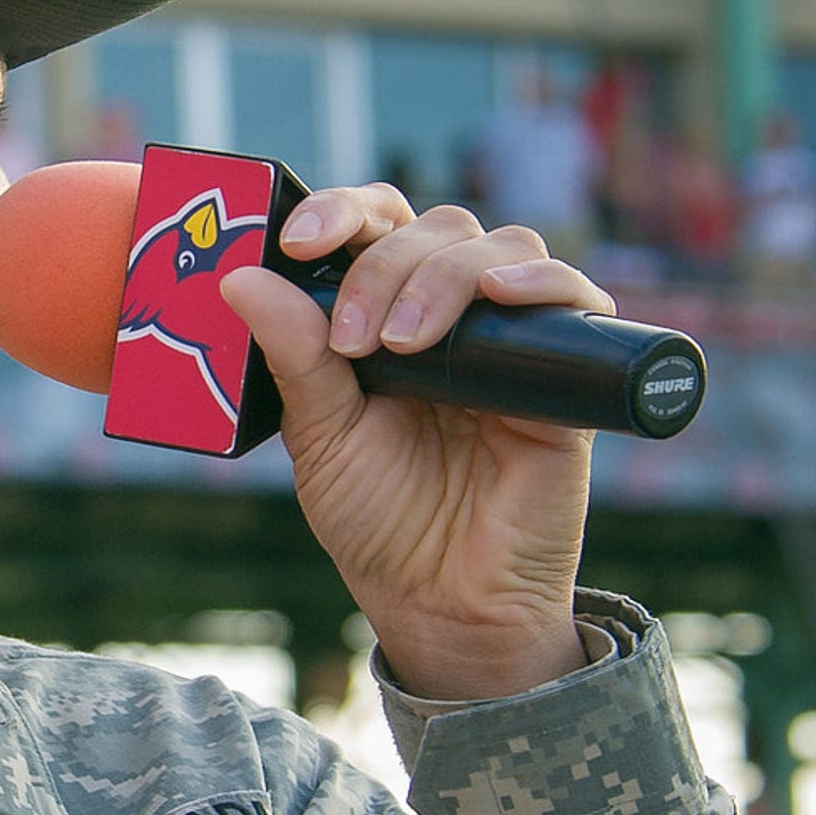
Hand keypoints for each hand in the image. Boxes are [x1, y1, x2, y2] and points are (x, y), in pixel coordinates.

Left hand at [216, 187, 611, 702]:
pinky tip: (503, 294)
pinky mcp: (567, 376)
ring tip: (402, 343)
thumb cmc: (380, 520)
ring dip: (442, 276)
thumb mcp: (320, 436)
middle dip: (383, 264)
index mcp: (387, 313)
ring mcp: (513, 339)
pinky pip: (575, 299)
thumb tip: (240, 278)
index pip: (375, 224)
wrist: (442, 603)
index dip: (340, 211)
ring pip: (496, 247)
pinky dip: (542, 280)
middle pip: (433, 228)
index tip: (295, 240)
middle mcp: (453, 314)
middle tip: (354, 339)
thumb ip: (294, 356)